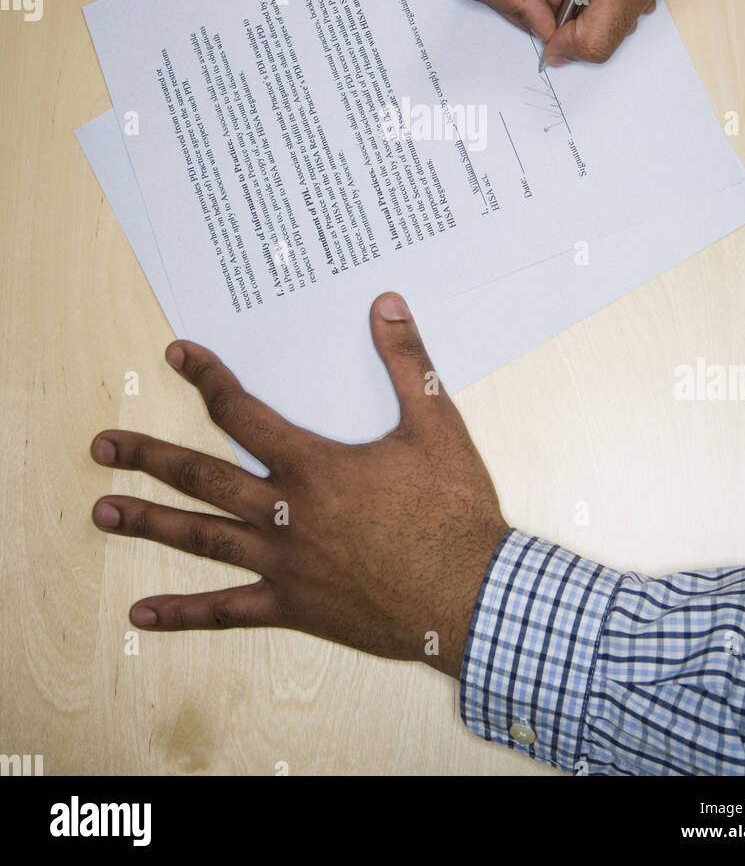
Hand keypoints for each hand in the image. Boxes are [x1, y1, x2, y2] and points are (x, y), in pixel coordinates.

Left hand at [90, 294, 507, 678]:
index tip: (177, 357)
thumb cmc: (454, 511)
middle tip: (101, 445)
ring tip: (102, 511)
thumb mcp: (437, 424)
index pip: (243, 413)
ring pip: (202, 538)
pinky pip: (228, 610)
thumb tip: (387, 304)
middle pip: (201, 478)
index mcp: (314, 466)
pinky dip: (183, 614)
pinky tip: (143, 614)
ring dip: (149, 522)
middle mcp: (286, 513)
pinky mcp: (294, 605)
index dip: (207, 380)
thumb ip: (406, 361)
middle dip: (148, 457)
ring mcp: (284, 563)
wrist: (469, 594)